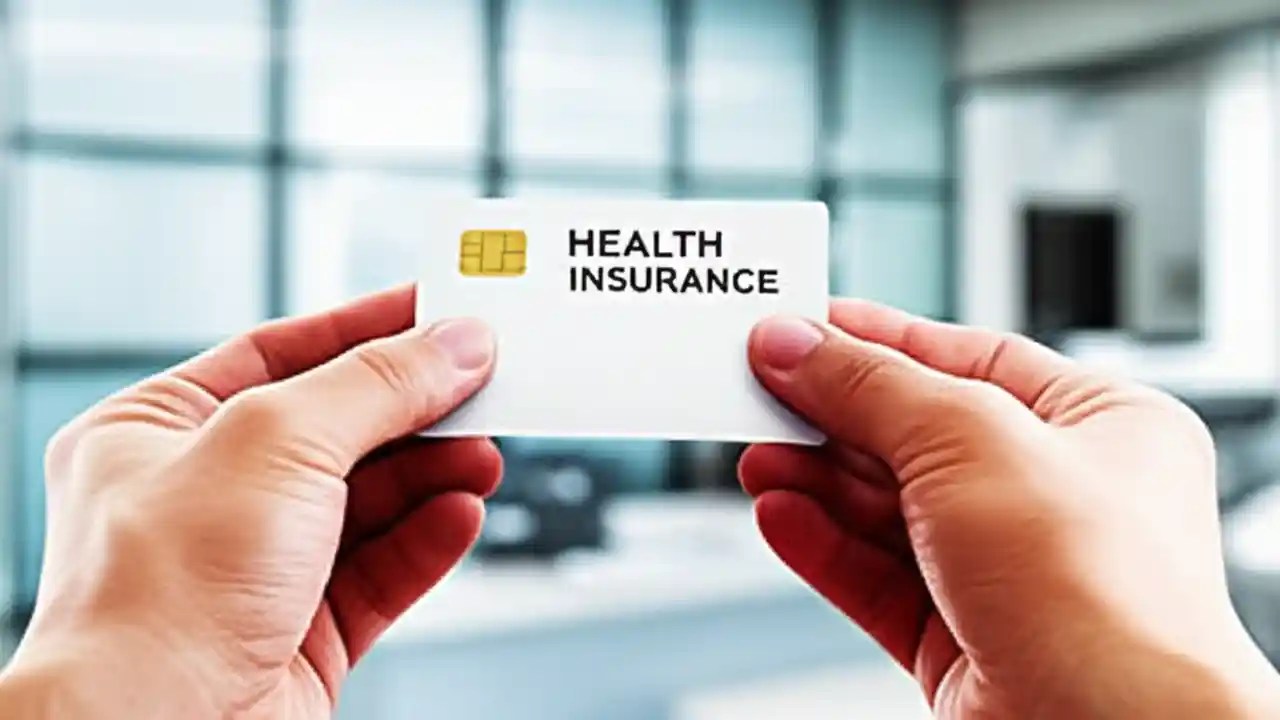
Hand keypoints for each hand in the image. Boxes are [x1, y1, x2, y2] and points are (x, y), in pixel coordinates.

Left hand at [0, 286, 500, 717]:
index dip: (366, 326)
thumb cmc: (155, 598)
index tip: (439, 308)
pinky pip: (382, 571)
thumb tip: (454, 344)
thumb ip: (377, 385)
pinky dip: (428, 541)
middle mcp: (205, 497)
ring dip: (433, 475)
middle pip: (339, 428)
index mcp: (158, 431)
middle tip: (484, 383)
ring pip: (369, 503)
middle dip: (415, 410)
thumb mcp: (276, 443)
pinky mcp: (302, 633)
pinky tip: (461, 515)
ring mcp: (255, 569)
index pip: (281, 352)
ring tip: (484, 454)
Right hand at [740, 301, 1279, 718]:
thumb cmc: (1106, 596)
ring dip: (815, 481)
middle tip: (760, 388)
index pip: (970, 359)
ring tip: (757, 455)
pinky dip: (821, 544)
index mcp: (1101, 427)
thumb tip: (793, 345)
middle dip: (834, 415)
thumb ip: (869, 387)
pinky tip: (780, 514)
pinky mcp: (961, 641)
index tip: (805, 325)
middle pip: (916, 435)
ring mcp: (1008, 576)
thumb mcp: (972, 441)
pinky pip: (875, 578)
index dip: (880, 339)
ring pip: (887, 511)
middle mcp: (1058, 500)